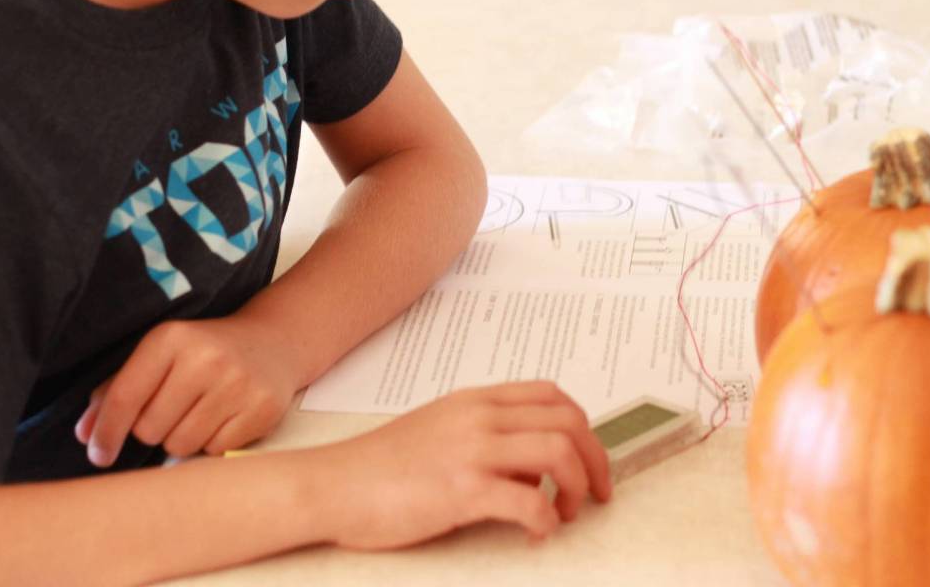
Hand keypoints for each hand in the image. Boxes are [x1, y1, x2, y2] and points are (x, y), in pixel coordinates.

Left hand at [75, 317, 302, 466]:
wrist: (274, 343)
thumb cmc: (207, 352)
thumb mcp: (163, 354)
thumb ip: (120, 388)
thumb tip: (86, 434)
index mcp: (172, 338)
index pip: (124, 397)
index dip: (105, 432)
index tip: (98, 454)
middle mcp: (206, 358)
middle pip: (150, 429)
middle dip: (152, 429)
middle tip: (173, 410)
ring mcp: (238, 384)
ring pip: (181, 444)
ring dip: (182, 438)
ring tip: (200, 412)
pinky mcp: (262, 408)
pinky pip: (215, 451)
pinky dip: (212, 442)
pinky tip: (223, 417)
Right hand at [309, 380, 612, 548]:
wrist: (333, 485)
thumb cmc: (379, 466)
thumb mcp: (439, 429)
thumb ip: (486, 435)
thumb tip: (530, 467)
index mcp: (476, 401)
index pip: (552, 395)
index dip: (583, 426)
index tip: (590, 457)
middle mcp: (480, 418)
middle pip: (568, 421)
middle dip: (596, 459)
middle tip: (596, 493)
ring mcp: (472, 451)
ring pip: (558, 453)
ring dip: (577, 488)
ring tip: (567, 513)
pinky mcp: (462, 490)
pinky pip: (529, 501)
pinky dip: (546, 521)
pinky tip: (537, 534)